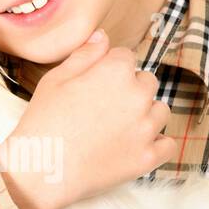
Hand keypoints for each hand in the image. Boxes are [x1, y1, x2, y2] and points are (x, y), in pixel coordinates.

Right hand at [0, 29, 176, 208]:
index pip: (127, 57)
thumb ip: (84, 55)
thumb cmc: (43, 123)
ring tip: (121, 126)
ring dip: (146, 114)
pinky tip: (139, 144)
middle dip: (130, 89)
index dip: (111, 68)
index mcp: (116, 71)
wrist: (42, 171)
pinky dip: (157, 144)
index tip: (97, 83)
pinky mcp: (147, 157)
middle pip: (147, 82)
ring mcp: (145, 129)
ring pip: (160, 111)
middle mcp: (137, 96)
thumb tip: (103, 37)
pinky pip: (167, 145)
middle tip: (105, 107)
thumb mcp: (55, 79)